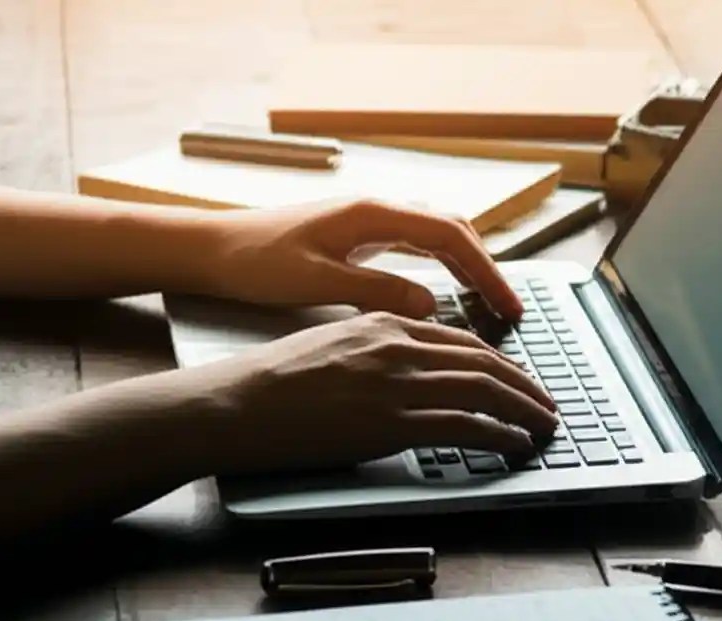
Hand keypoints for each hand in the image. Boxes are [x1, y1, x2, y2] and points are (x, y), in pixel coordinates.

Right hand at [187, 311, 557, 473]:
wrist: (238, 403)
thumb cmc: (272, 382)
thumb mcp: (331, 346)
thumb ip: (374, 352)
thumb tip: (404, 376)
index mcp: (383, 323)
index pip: (460, 339)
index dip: (498, 361)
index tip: (516, 377)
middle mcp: (398, 345)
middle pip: (483, 361)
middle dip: (524, 384)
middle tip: (547, 403)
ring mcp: (397, 383)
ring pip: (484, 389)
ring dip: (524, 409)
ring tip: (545, 425)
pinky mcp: (392, 422)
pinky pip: (464, 425)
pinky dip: (499, 435)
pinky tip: (515, 444)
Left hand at [192, 198, 523, 320]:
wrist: (211, 249)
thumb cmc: (254, 264)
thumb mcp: (317, 283)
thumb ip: (378, 292)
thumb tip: (433, 306)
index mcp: (372, 215)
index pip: (450, 237)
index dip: (486, 272)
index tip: (508, 305)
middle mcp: (376, 210)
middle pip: (452, 230)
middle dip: (486, 268)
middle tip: (511, 309)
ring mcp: (367, 220)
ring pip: (436, 235)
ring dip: (467, 265)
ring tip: (490, 302)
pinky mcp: (356, 235)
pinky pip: (415, 244)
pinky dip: (442, 264)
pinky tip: (447, 288)